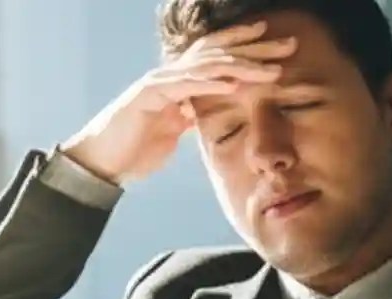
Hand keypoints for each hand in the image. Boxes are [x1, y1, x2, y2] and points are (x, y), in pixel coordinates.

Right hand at [60, 20, 296, 184]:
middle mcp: (171, 74)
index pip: (218, 55)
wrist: (103, 163)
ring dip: (240, 66)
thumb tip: (209, 114)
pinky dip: (209, 84)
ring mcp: (160, 81)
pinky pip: (184, 85)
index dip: (246, 45)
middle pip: (219, 52)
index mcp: (180, 81)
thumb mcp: (174, 130)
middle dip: (255, 48)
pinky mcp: (148, 95)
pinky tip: (232, 85)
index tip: (277, 43)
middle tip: (288, 45)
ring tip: (268, 70)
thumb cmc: (136, 148)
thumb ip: (192, 116)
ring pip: (206, 66)